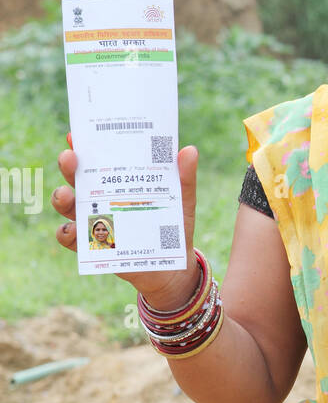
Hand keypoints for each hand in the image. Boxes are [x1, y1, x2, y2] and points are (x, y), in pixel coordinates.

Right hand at [53, 132, 200, 310]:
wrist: (174, 266)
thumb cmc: (176, 226)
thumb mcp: (183, 201)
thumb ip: (185, 179)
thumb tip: (190, 151)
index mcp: (120, 181)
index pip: (98, 159)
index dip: (84, 146)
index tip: (75, 136)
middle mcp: (102, 197)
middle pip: (76, 177)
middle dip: (68, 166)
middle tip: (69, 159)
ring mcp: (95, 220)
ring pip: (68, 205)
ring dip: (62, 198)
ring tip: (66, 195)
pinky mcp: (94, 245)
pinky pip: (71, 238)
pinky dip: (67, 233)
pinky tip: (74, 230)